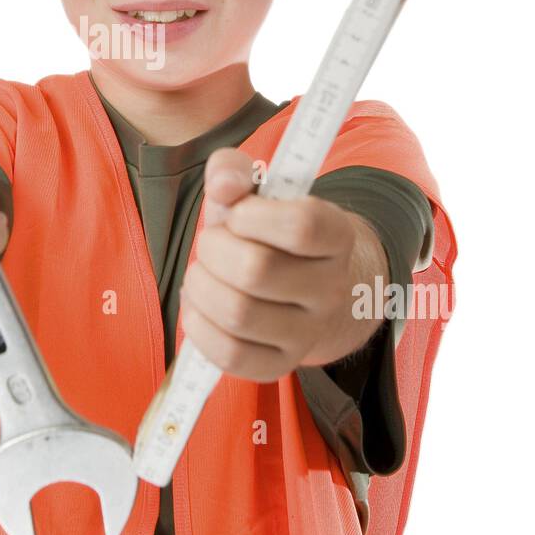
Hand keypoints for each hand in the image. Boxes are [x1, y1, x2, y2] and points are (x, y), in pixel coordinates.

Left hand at [179, 148, 387, 381]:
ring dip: (200, 286)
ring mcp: (308, 331)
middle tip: (210, 243)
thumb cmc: (266, 232)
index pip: (301, 226)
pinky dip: (199, 327)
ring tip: (201, 274)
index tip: (236, 214)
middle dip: (213, 249)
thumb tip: (222, 185)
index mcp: (335, 235)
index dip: (252, 216)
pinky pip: (230, 355)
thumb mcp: (255, 191)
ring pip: (238, 313)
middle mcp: (331, 288)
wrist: (299, 287)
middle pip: (256, 270)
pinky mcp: (280, 364)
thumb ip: (233, 170)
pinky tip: (199, 306)